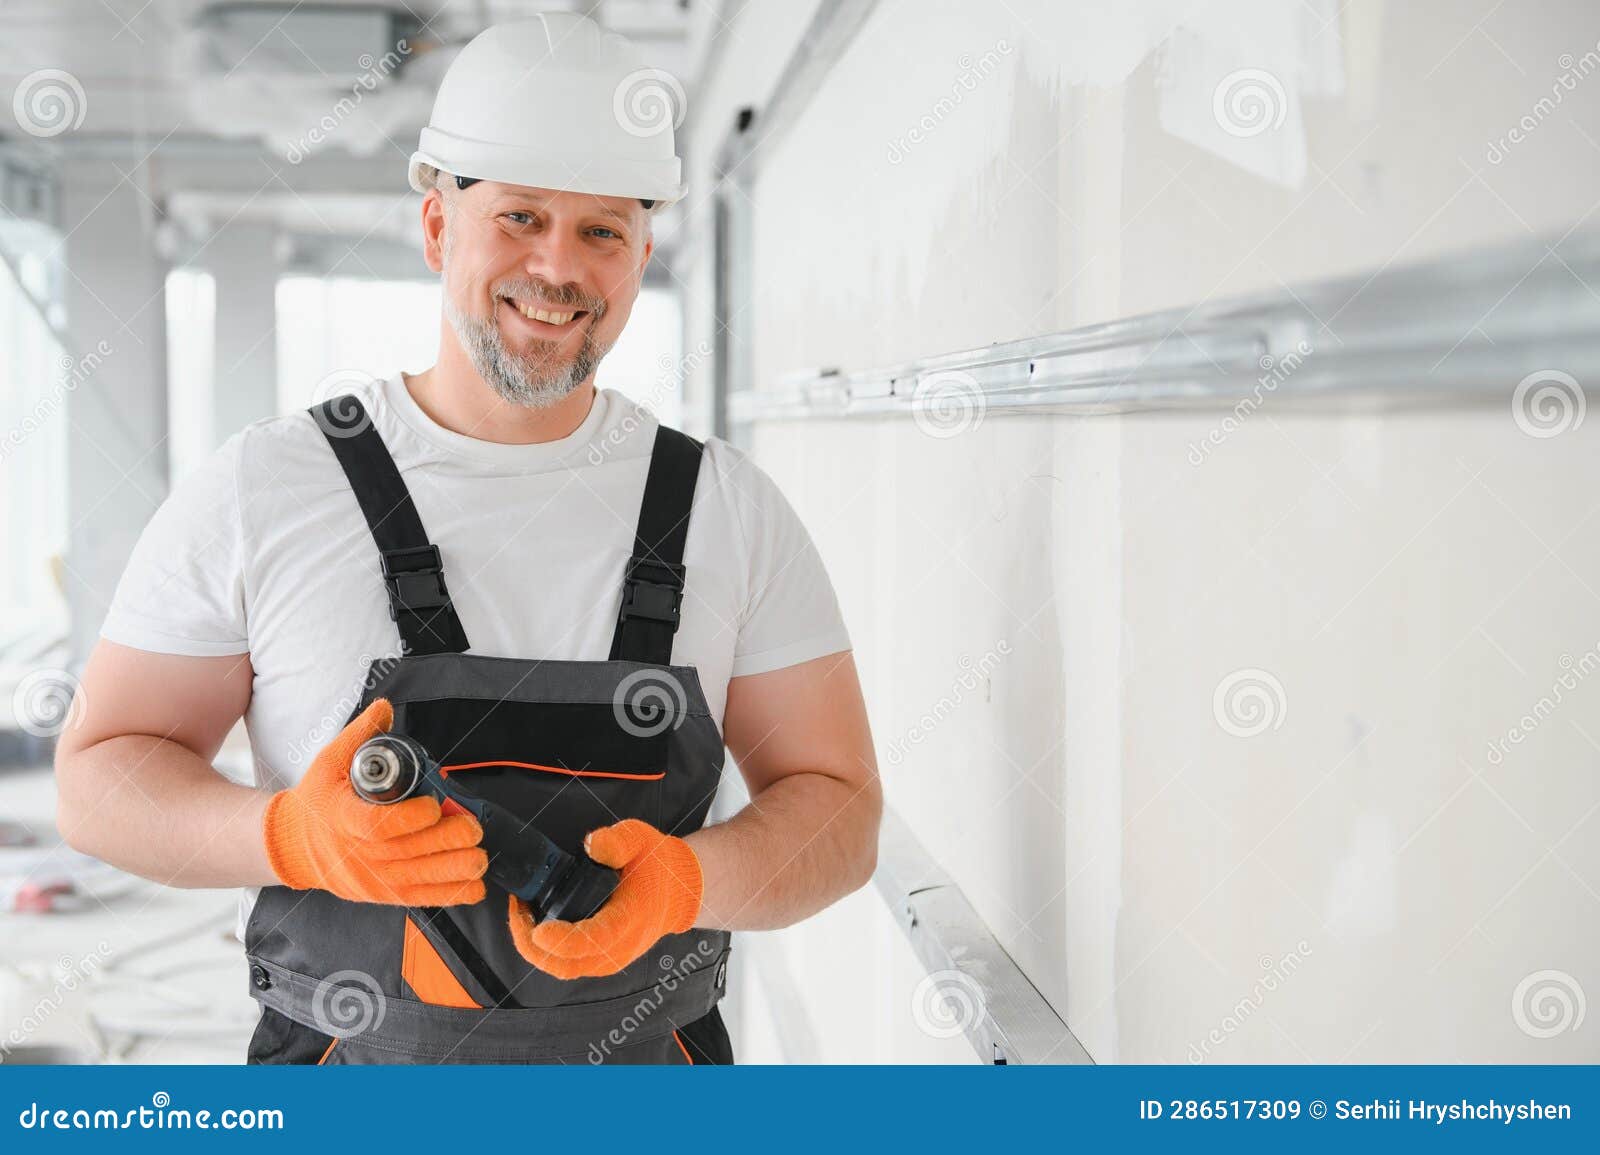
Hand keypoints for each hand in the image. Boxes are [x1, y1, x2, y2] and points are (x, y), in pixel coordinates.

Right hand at [261, 698, 486, 904]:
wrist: (298, 845)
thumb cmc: (319, 800)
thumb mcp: (329, 762)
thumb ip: (359, 735)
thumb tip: (384, 708)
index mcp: (341, 819)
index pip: (375, 826)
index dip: (408, 819)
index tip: (434, 805)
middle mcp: (356, 854)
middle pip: (405, 853)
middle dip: (445, 841)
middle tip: (472, 827)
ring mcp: (370, 879)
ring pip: (417, 880)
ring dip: (454, 870)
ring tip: (479, 855)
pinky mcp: (382, 894)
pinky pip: (418, 898)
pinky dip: (449, 894)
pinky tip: (474, 886)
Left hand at [508, 818, 701, 978]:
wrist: (677, 890)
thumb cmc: (657, 865)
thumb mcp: (640, 840)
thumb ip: (617, 841)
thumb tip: (592, 845)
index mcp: (631, 918)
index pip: (596, 939)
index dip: (563, 939)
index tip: (538, 928)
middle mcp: (621, 947)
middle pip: (568, 964)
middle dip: (532, 945)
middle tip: (518, 910)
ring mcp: (610, 958)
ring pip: (563, 969)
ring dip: (534, 949)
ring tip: (521, 914)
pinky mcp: (602, 960)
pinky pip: (567, 966)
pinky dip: (545, 951)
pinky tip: (534, 924)